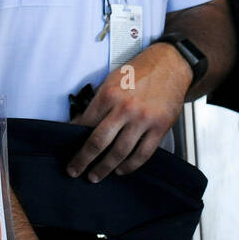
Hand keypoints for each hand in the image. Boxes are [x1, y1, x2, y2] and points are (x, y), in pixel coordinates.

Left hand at [66, 42, 192, 181]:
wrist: (171, 64)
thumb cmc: (141, 71)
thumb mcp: (113, 79)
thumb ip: (99, 102)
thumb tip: (82, 123)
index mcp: (110, 94)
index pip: (85, 122)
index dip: (73, 137)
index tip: (67, 146)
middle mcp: (125, 108)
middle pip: (98, 142)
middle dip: (82, 160)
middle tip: (74, 170)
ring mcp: (143, 119)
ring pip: (119, 152)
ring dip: (105, 168)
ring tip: (95, 176)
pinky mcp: (159, 127)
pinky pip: (142, 154)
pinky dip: (130, 166)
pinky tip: (121, 170)